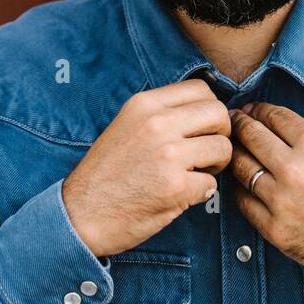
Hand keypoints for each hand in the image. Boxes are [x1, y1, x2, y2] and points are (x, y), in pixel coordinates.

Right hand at [63, 78, 232, 256]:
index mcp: (145, 104)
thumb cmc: (106, 173)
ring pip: (223, 147)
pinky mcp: (175, 187)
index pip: (201, 89)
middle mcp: (157, 124)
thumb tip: (206, 110)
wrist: (80, 214)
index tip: (201, 128)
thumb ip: (162, 114)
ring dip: (215, 164)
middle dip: (220, 134)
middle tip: (205, 152)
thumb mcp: (127, 125)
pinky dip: (202, 192)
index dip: (209, 109)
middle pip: (219, 113)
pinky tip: (182, 195)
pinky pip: (212, 183)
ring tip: (194, 174)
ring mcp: (167, 155)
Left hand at [229, 102, 303, 289]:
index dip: (259, 109)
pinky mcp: (274, 229)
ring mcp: (281, 200)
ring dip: (236, 154)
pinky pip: (244, 202)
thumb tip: (288, 135)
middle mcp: (294, 169)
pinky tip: (242, 183)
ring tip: (233, 149)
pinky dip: (241, 189)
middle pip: (252, 136)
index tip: (252, 109)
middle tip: (234, 121)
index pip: (275, 116)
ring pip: (242, 167)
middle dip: (241, 125)